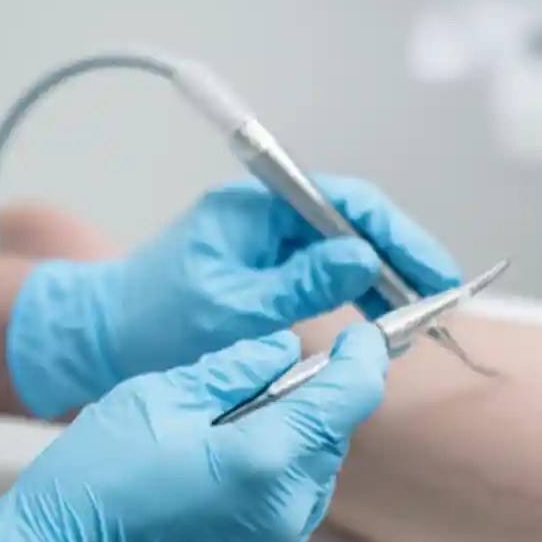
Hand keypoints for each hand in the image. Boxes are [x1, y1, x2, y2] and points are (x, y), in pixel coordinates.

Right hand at [0, 323, 387, 541]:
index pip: (348, 399)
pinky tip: (218, 475)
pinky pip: (285, 517)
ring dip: (289, 447)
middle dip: (311, 403)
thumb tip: (280, 351)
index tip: (360, 339)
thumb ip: (235, 370)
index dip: (361, 360)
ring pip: (310, 480)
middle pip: (329, 440)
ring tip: (226, 433)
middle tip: (265, 381)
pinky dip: (269, 488)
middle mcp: (280, 515)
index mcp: (264, 461)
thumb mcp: (160, 396)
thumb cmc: (90, 486)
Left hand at [7, 176, 458, 417]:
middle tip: (440, 298)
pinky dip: (356, 292)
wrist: (100, 339)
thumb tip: (362, 260)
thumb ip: (300, 285)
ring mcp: (265, 242)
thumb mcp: (232, 309)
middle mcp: (264, 216)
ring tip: (418, 315)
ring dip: (384, 278)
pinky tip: (380, 319)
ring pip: (344, 248)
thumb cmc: (150, 321)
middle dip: (401, 258)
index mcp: (253, 209)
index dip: (397, 235)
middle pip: (353, 222)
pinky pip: (324, 270)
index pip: (345, 203)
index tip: (432, 272)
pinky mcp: (264, 269)